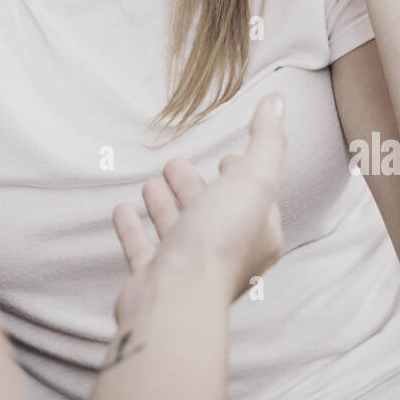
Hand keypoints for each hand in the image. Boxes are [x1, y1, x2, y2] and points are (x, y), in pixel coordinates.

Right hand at [110, 93, 286, 320]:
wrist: (176, 298)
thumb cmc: (220, 240)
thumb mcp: (254, 179)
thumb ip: (267, 140)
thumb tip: (278, 101)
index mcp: (257, 237)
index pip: (254, 200)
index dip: (244, 177)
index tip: (228, 158)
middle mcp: (227, 256)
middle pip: (211, 212)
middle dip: (195, 186)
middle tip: (176, 164)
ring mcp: (188, 269)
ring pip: (177, 230)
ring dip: (165, 204)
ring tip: (152, 180)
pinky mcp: (154, 279)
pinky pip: (142, 248)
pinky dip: (132, 227)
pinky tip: (121, 210)